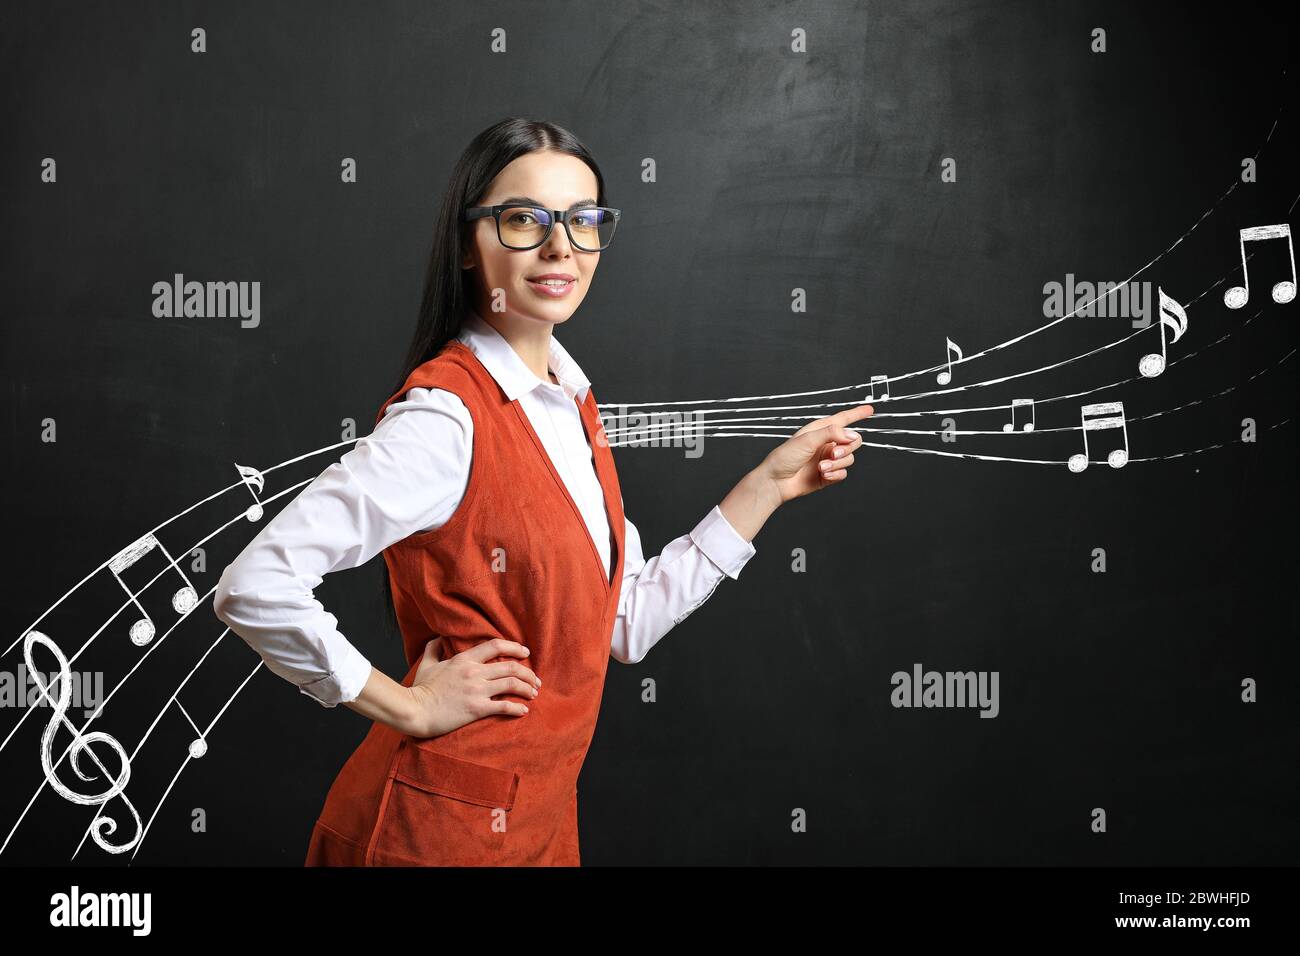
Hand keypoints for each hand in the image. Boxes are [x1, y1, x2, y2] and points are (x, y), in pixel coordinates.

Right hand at [403, 637, 541, 738]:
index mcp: (464, 659)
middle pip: (511, 666)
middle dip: (528, 673)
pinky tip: (523, 711)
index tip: (526, 653)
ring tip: (533, 694)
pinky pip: (504, 706)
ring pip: (512, 684)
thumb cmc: (420, 689)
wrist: (414, 710)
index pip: (496, 646)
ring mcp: (476, 690)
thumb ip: (433, 649)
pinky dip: (517, 708)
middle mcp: (474, 672)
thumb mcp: (426, 664)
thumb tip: (437, 639)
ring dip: (527, 689)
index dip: (515, 647)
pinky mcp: (476, 709)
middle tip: (536, 680)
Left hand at [760, 403, 872, 502]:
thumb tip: (852, 434)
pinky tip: (823, 475)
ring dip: (838, 464)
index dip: (857, 414)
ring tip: (821, 467)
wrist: (776, 482)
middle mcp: (826, 443)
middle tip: (834, 453)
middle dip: (848, 447)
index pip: (843, 419)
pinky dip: (835, 474)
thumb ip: (831, 433)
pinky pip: (843, 473)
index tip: (870, 409)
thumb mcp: (807, 439)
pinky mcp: (828, 475)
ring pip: (849, 458)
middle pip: (853, 441)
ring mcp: (828, 460)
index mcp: (820, 430)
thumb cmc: (785, 457)